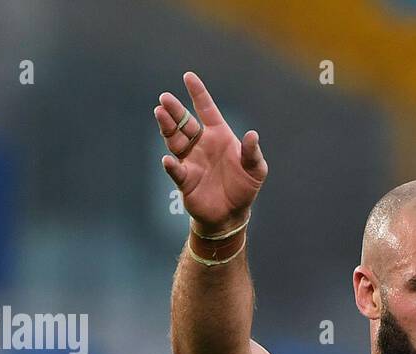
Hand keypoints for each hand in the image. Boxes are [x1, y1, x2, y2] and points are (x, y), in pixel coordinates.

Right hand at [154, 71, 266, 234]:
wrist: (231, 214)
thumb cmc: (244, 187)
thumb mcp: (255, 169)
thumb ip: (253, 152)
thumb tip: (253, 135)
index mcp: (218, 136)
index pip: (206, 110)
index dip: (198, 94)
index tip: (188, 76)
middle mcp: (201, 144)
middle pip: (185, 123)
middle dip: (175, 110)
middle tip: (165, 98)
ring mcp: (190, 160)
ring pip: (175, 140)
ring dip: (167, 128)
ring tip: (160, 113)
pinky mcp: (185, 179)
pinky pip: (176, 170)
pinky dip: (171, 166)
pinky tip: (168, 160)